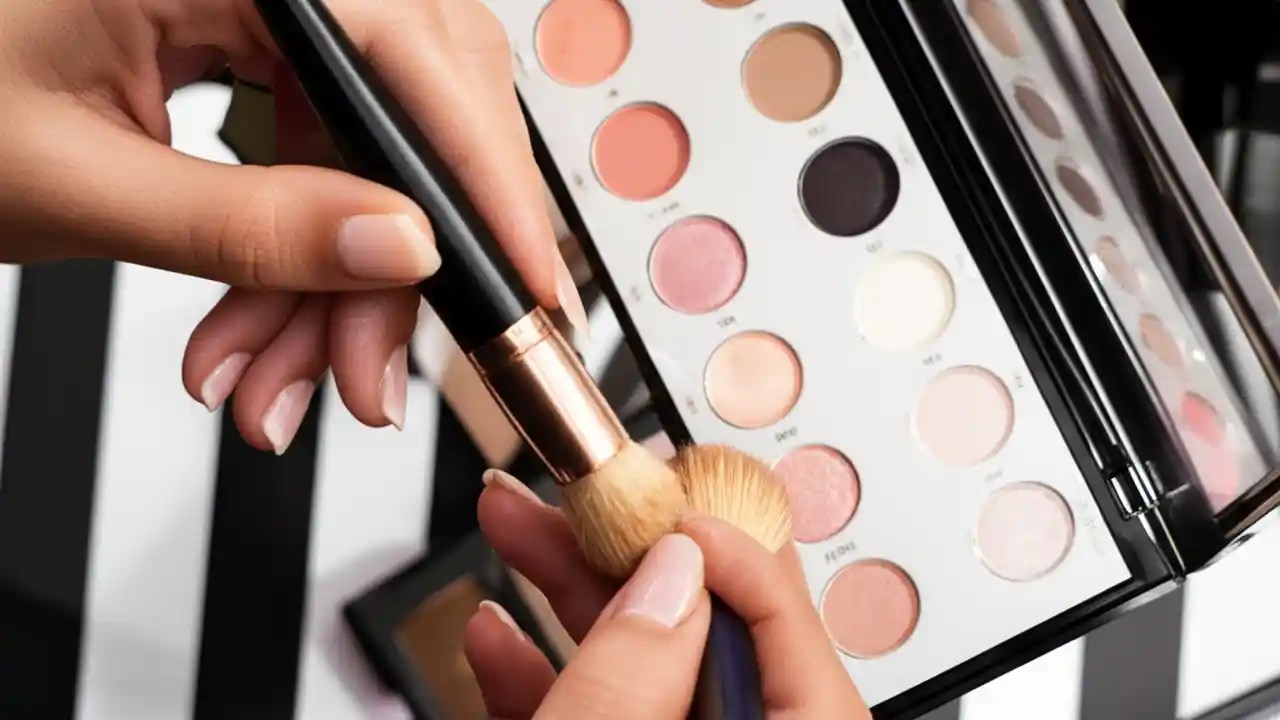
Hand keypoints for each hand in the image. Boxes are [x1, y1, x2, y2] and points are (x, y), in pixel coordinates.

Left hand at [0, 0, 585, 451]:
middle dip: (389, 270)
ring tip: (272, 380)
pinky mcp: (261, 55)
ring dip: (336, 290)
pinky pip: (328, 163)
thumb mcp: (72, 182)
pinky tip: (260, 328)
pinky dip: (303, 262)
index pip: (404, 52)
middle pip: (407, 112)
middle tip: (364, 377)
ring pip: (372, 158)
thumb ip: (245, 222)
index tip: (524, 282)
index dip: (480, 179)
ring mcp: (266, 10)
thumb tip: (400, 248)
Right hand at [466, 470, 870, 718]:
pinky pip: (598, 710)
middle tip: (574, 490)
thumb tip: (672, 570)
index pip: (791, 623)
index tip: (658, 501)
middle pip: (702, 628)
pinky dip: (544, 672)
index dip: (727, 546)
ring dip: (567, 592)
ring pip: (640, 662)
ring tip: (511, 523)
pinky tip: (497, 629)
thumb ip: (638, 673)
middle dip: (620, 549)